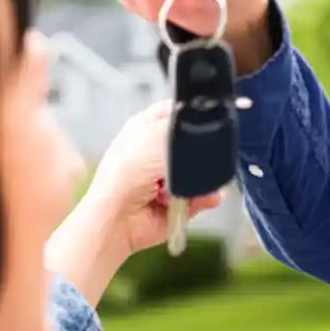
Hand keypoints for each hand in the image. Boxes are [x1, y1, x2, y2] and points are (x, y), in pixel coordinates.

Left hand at [46, 102, 224, 304]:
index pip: (179, 111)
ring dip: (205, 180)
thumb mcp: (158, 136)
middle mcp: (158, 151)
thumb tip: (210, 133)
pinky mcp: (181, 200)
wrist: (119, 219)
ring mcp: (170, 178)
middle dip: (203, 154)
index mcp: (147, 128)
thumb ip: (189, 127)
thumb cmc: (124, 176)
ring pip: (206, 171)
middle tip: (197, 160)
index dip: (193, 115)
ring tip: (190, 186)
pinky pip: (206, 195)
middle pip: (198, 144)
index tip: (207, 122)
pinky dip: (206, 198)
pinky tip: (196, 199)